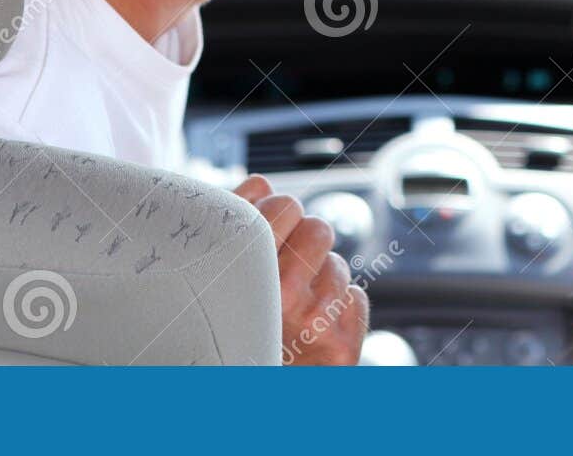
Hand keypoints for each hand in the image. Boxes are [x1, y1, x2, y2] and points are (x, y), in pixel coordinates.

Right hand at [234, 174, 368, 364]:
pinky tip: (311, 330)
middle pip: (318, 227)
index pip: (283, 204)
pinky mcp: (340, 349)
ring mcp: (312, 324)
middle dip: (305, 244)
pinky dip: (339, 310)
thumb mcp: (216, 268)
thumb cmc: (227, 322)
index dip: (279, 213)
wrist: (240, 388)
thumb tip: (262, 184)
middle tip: (283, 273)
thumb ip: (233, 222)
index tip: (267, 234)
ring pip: (338, 264)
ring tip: (291, 310)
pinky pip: (355, 297)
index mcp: (242, 269)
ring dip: (320, 282)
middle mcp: (277, 296)